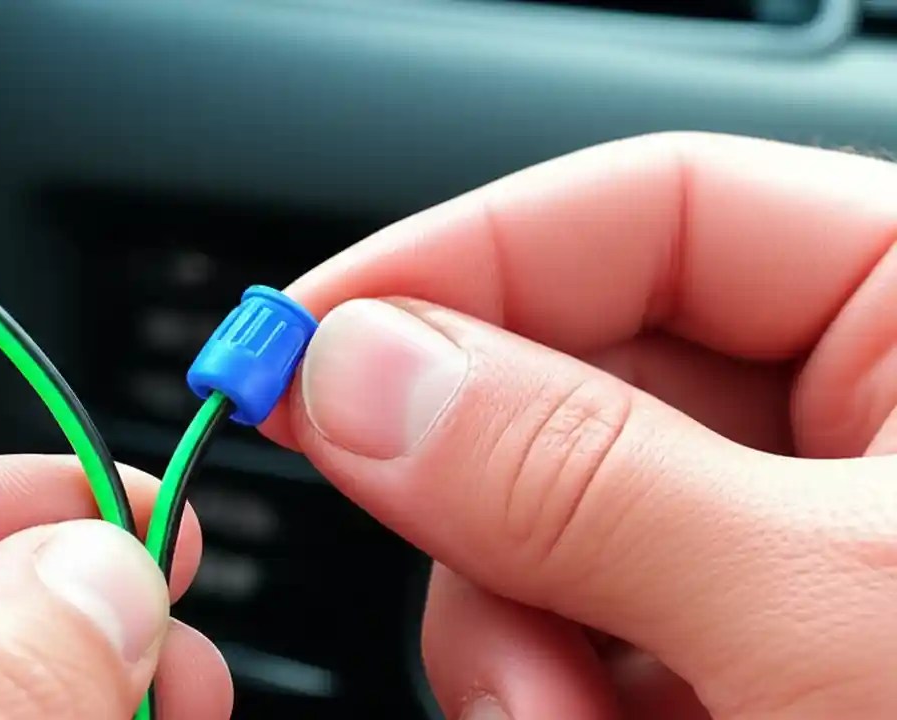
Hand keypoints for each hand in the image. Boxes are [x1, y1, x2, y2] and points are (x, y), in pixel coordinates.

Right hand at [264, 132, 896, 718]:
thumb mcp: (821, 608)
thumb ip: (579, 477)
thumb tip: (359, 372)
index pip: (652, 207)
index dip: (461, 257)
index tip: (303, 339)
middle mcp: (855, 417)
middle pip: (572, 384)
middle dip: (483, 508)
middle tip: (440, 575)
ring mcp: (793, 546)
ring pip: (549, 524)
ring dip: (511, 635)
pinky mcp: (749, 649)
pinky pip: (585, 631)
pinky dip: (554, 693)